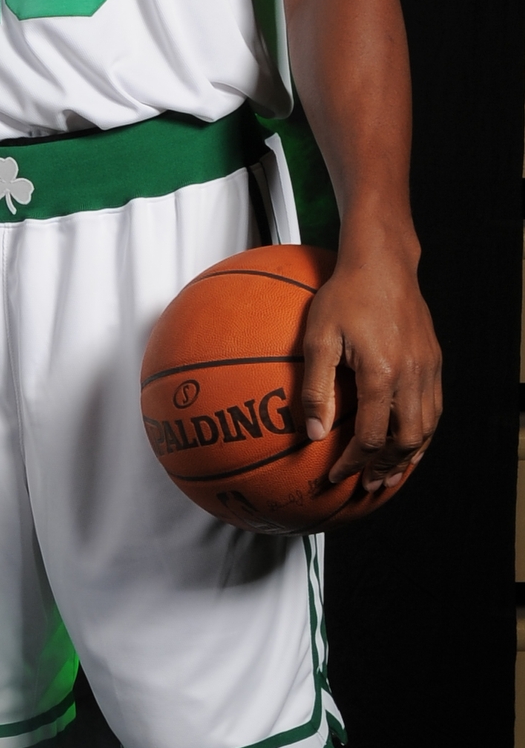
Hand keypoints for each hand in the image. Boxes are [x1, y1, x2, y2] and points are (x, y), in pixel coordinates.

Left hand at [299, 237, 441, 488]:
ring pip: (427, 427)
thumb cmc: (344, 296)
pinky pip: (435, 408)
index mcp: (381, 374)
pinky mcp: (434, 361)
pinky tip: (407, 440)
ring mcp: (428, 369)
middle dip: (387, 467)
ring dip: (409, 455)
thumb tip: (312, 435)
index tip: (335, 475)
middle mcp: (412, 375)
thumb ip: (316, 388)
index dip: (352, 462)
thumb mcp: (318, 338)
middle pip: (406, 440)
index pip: (369, 435)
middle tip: (368, 484)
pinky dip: (423, 432)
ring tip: (391, 473)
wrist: (383, 264)